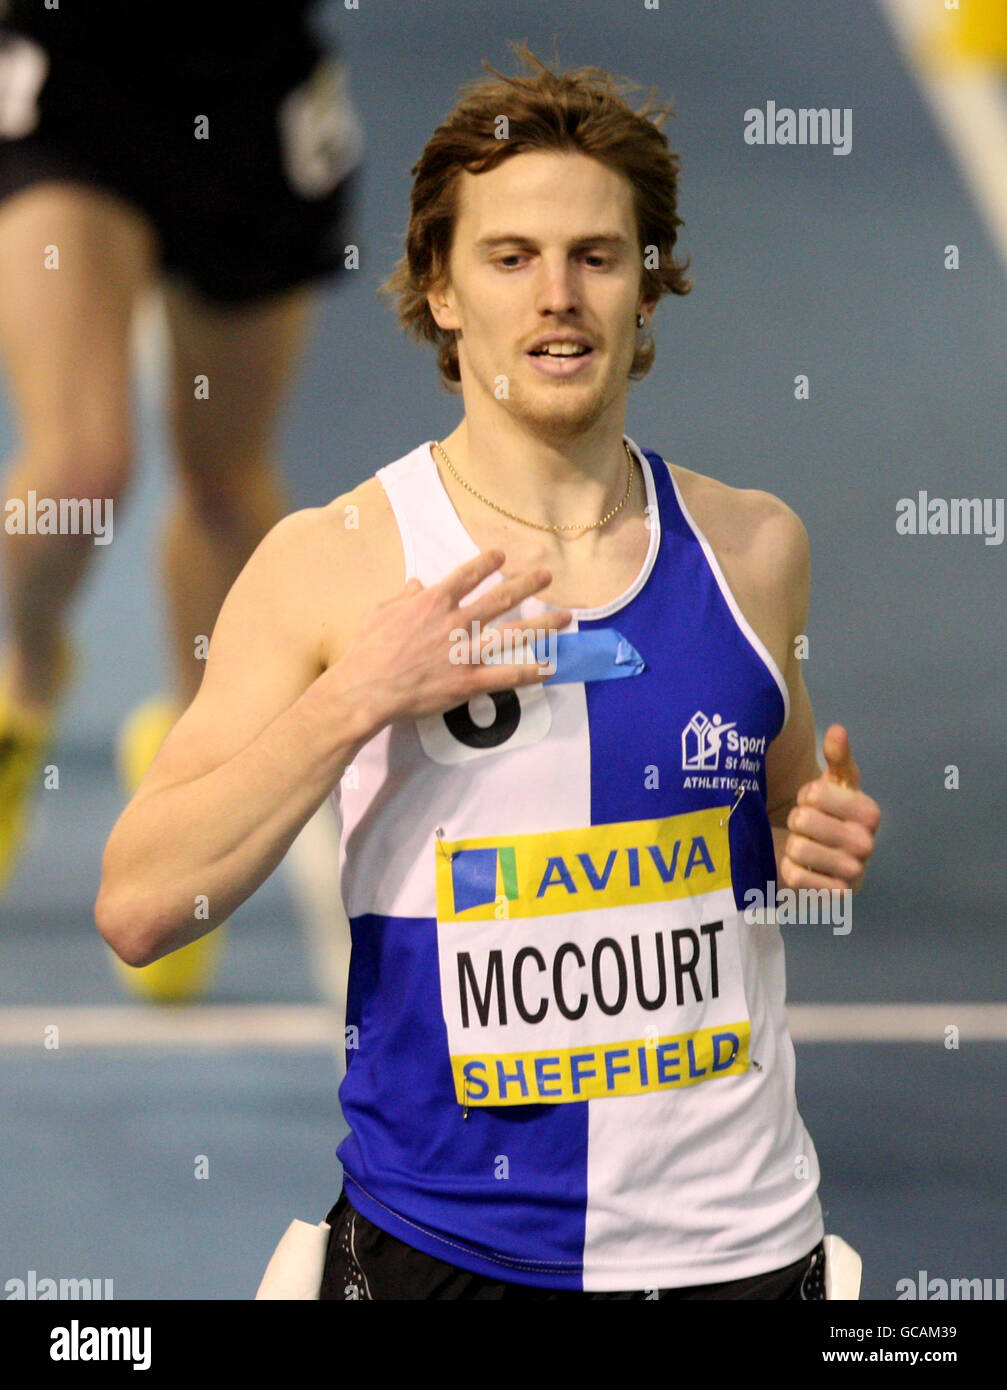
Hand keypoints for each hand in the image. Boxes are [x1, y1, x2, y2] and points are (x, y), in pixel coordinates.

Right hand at [329, 549, 571, 727]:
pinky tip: (550, 668)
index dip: (486, 563)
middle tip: (546, 575)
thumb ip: (403, 596)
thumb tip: (416, 582)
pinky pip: (505, 675)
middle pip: (499, 599)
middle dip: (526, 585)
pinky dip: (530, 672)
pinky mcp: (467, 681)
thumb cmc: (367, 650)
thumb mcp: (380, 612)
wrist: (366, 688)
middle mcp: (455, 622)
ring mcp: (464, 652)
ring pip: (512, 635)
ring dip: (541, 625)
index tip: (502, 555)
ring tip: (565, 617)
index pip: (466, 576)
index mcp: (433, 602)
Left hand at [780, 725, 880, 892]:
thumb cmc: (826, 813)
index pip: (816, 793)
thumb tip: (837, 731)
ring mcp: (853, 873)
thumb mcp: (832, 783)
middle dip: (797, 820)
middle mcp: (867, 844)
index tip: (814, 801)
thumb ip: (837, 757)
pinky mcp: (834, 897)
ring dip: (792, 844)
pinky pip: (795, 876)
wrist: (820, 856)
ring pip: (798, 848)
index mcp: (870, 813)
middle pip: (804, 820)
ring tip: (803, 844)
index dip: (806, 795)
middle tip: (805, 826)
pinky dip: (789, 869)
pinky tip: (800, 866)